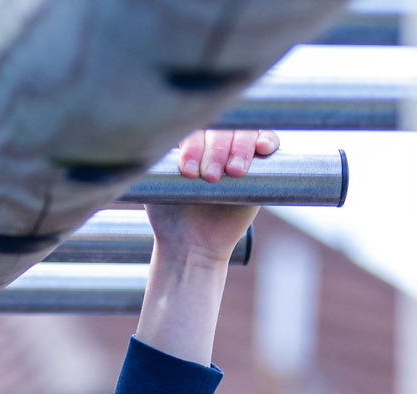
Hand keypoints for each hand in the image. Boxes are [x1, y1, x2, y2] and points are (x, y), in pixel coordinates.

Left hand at [145, 128, 279, 264]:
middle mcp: (214, 141)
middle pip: (222, 128)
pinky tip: (263, 149)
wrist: (191, 244)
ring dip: (239, 149)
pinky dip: (268, 141)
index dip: (194, 145)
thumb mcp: (155, 183)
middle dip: (215, 150)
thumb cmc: (170, 213)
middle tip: (208, 177)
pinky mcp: (261, 165)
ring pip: (245, 133)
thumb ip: (153, 160)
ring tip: (231, 172)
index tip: (187, 171)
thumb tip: (147, 131)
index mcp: (189, 139)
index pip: (195, 127)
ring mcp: (238, 150)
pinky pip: (268, 142)